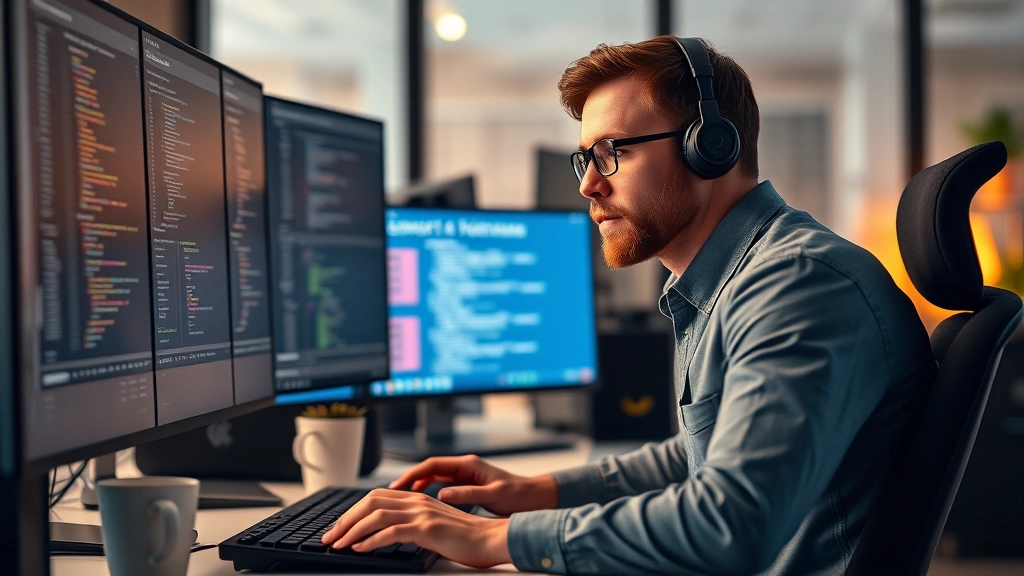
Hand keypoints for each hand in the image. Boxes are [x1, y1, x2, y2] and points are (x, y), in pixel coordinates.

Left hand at [321, 488, 510, 567]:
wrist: (491, 539)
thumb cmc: (465, 538)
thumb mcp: (434, 526)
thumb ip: (413, 524)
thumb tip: (388, 534)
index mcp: (418, 498)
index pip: (376, 497)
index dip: (353, 511)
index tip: (339, 528)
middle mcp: (417, 501)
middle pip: (370, 502)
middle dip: (345, 520)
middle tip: (330, 537)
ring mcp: (422, 513)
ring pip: (376, 515)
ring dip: (352, 531)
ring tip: (338, 544)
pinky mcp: (427, 529)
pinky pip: (391, 532)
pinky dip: (370, 540)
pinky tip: (360, 549)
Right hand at [389, 454, 557, 515]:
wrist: (535, 498)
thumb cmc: (518, 496)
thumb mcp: (493, 495)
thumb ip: (467, 494)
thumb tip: (441, 493)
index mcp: (468, 464)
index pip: (432, 465)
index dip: (412, 473)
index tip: (397, 485)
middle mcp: (465, 467)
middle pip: (429, 469)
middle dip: (410, 478)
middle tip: (391, 492)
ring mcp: (466, 475)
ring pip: (434, 477)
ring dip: (417, 484)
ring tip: (400, 498)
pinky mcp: (468, 484)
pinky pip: (442, 484)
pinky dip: (428, 491)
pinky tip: (420, 502)